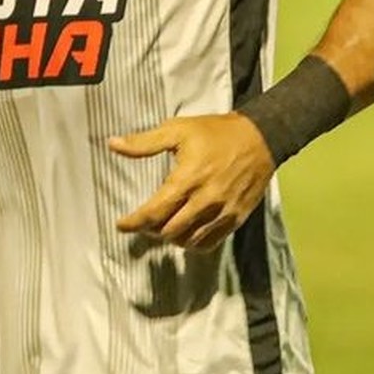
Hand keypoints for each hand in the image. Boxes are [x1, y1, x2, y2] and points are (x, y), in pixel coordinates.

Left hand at [110, 113, 273, 251]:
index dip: (134, 222)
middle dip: (150, 230)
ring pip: (188, 241)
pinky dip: (193, 242)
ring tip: (162, 226)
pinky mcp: (236, 219)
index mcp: (188, 179)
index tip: (121, 225)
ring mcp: (222, 212)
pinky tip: (186, 232)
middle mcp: (205, 201)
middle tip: (143, 221)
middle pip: (169, 231)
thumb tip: (113, 144)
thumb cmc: (216, 132)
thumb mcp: (177, 130)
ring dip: (171, 237)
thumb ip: (144, 142)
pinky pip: (210, 243)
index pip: (154, 212)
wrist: (260, 138)